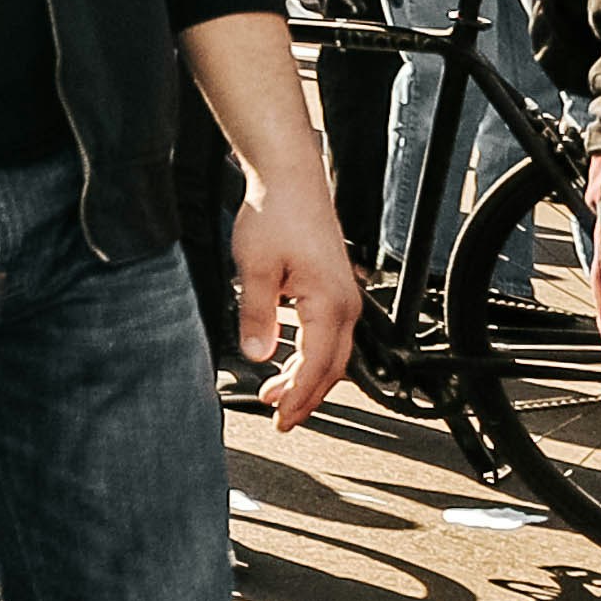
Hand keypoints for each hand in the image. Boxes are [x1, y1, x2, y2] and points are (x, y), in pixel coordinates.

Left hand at [230, 178, 359, 430]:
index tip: (281, 418)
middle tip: (280, 420)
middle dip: (306, 396)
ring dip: (306, 377)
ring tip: (275, 396)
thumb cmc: (276, 216)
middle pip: (331, 367)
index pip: (317, 365)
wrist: (291, 181)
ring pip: (331, 353)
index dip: (300, 396)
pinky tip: (285, 361)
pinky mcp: (333, 289)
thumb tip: (258, 355)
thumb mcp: (254, 268)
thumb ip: (257, 314)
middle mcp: (346, 305)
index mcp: (330, 304)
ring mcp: (343, 297)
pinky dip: (308, 354)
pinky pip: (327, 335)